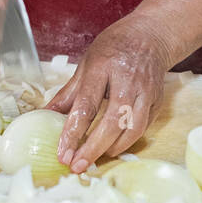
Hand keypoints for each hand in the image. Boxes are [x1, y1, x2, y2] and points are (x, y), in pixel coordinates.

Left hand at [47, 15, 174, 173]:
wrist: (150, 36)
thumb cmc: (113, 48)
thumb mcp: (85, 64)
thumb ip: (68, 94)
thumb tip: (44, 115)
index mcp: (103, 67)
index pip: (86, 105)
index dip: (73, 132)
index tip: (63, 153)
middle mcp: (127, 80)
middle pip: (112, 122)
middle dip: (93, 149)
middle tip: (77, 166)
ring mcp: (146, 91)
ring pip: (132, 129)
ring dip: (112, 149)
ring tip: (94, 159)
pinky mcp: (157, 101)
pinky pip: (143, 128)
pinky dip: (128, 142)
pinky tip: (113, 147)